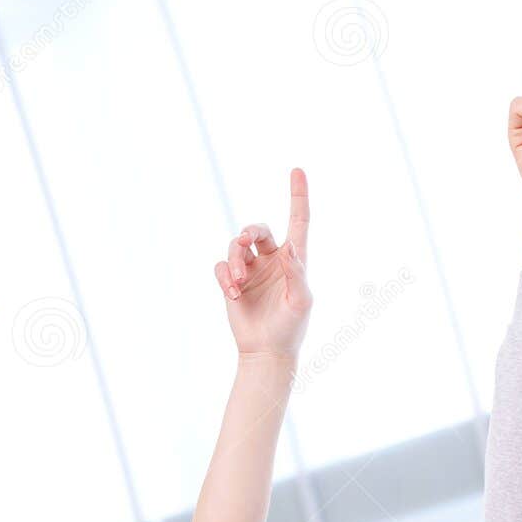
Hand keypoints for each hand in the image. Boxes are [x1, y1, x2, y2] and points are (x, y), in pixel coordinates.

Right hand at [214, 168, 311, 360]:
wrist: (267, 351)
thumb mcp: (301, 302)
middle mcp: (272, 260)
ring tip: (237, 283)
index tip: (297, 170)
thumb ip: (297, 276)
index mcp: (294, 259)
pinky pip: (221, 267)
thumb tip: (290, 251)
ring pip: (235, 246)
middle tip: (244, 241)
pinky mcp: (232, 282)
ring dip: (234, 260)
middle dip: (249, 231)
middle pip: (258, 229)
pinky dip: (224, 277)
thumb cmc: (291, 328)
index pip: (298, 221)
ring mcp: (251, 270)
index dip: (298, 196)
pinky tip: (233, 294)